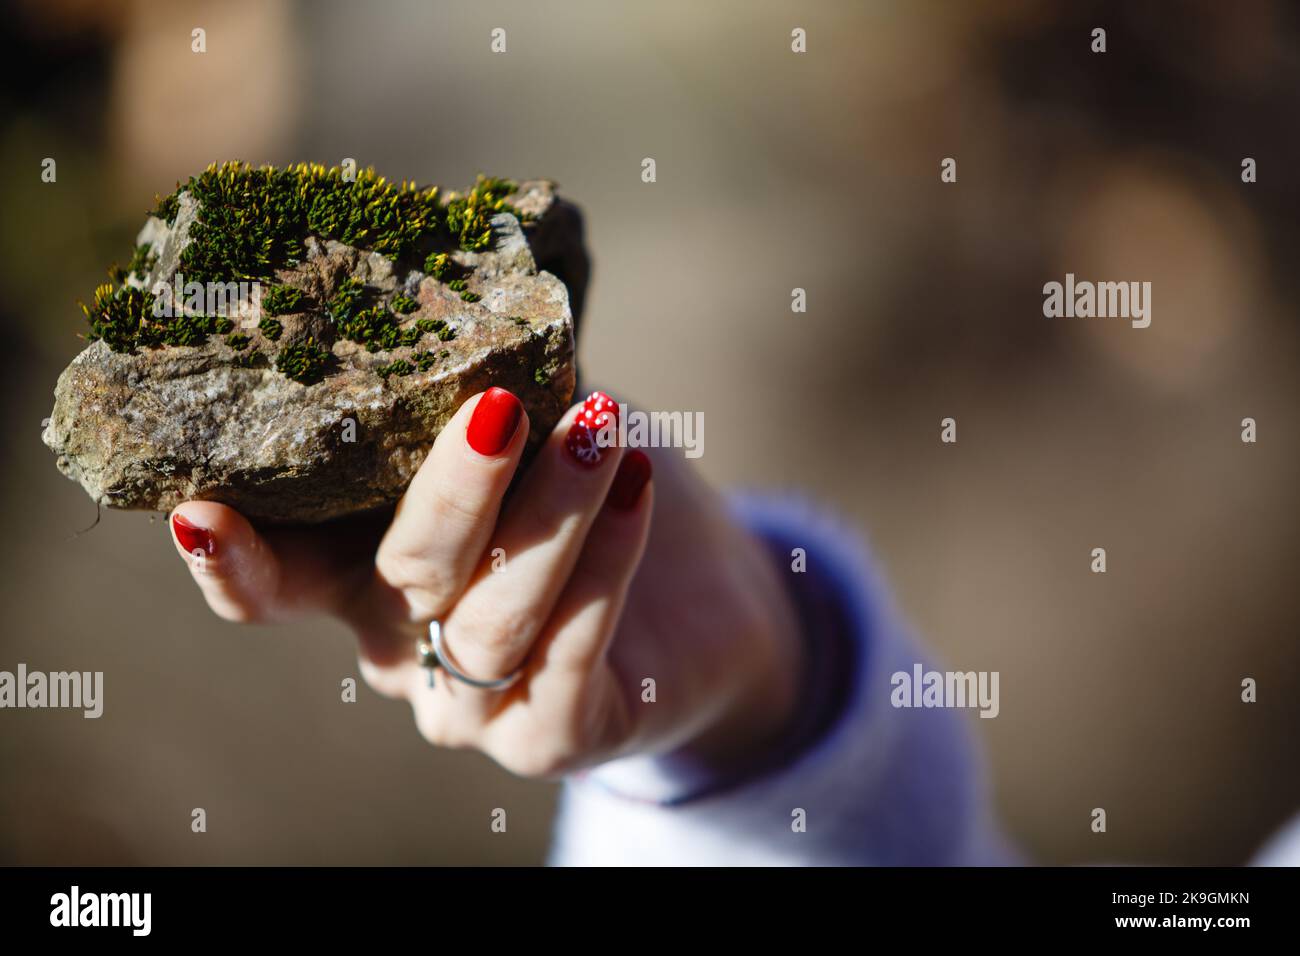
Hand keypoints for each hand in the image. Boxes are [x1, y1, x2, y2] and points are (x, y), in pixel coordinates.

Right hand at [168, 389, 803, 778]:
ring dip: (550, 512)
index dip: (232, 561)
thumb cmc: (594, 499)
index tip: (202, 505)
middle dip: (453, 489)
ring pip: (495, 616)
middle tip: (497, 406)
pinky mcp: (554, 736)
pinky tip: (636, 485)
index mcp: (365, 578)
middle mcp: (405, 649)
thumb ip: (485, 391)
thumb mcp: (531, 436)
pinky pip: (569, 659)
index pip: (274, 589)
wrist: (703, 604)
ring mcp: (477, 703)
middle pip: (407, 575)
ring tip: (599, 423)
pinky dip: (605, 567)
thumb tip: (481, 281)